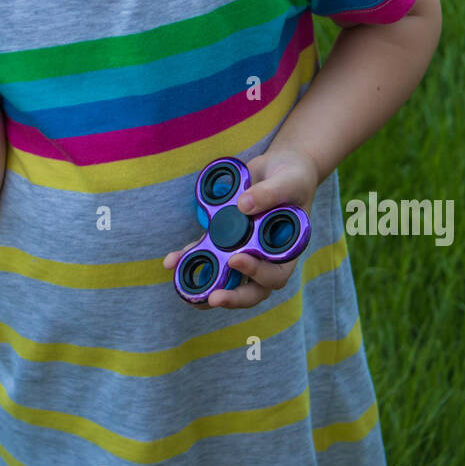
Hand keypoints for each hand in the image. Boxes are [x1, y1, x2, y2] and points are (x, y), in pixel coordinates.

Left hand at [162, 146, 318, 309]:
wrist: (280, 167)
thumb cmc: (293, 178)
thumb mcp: (288, 182)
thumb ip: (270, 193)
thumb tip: (242, 206)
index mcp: (286, 252)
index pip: (275, 275)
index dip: (257, 274)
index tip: (237, 259)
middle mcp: (264, 258)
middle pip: (251, 289)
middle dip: (232, 296)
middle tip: (213, 298)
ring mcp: (243, 250)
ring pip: (226, 278)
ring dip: (206, 286)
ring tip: (184, 291)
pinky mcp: (224, 238)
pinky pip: (207, 253)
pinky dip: (190, 258)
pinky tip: (171, 261)